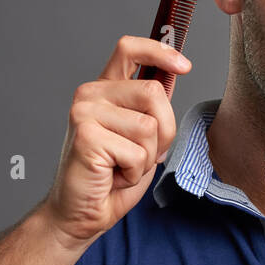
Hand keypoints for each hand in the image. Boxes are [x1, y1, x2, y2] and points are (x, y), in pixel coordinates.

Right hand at [43, 36, 190, 246]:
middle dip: (163, 131)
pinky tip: (113, 176)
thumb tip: (172, 75)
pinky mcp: (87, 136)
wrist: (80, 214)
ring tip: (122, 167)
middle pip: (154, 92)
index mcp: (104, 90)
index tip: (184, 66)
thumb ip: (151, 108)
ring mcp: (85, 113)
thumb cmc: (110, 178)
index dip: (160, 51)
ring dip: (146, 157)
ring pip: (149, 127)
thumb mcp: (141, 137)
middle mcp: (91, 95)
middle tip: (141, 154)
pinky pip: (137, 153)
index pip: (129, 50)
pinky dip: (134, 173)